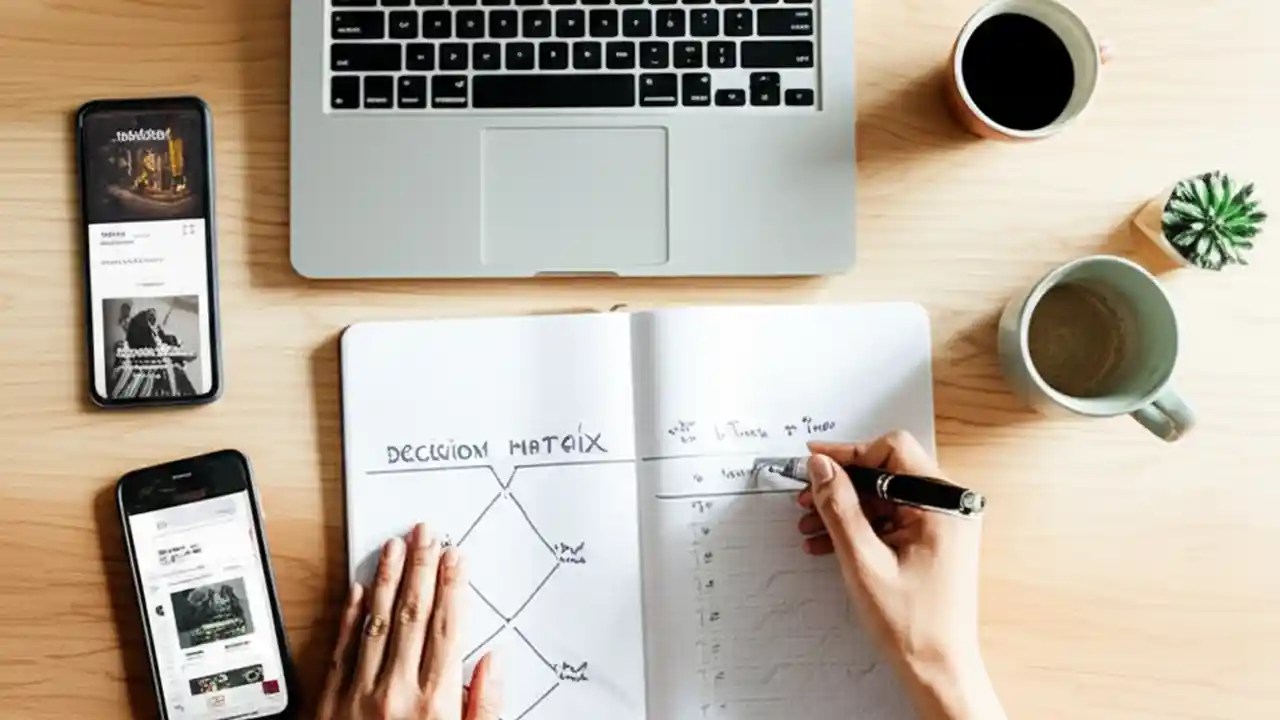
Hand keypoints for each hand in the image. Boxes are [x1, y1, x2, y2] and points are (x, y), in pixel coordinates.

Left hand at [317, 524, 501, 719]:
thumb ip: (484, 707)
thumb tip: (494, 662)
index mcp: (434, 705)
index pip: (446, 629)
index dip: (452, 588)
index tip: (454, 559)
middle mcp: (396, 694)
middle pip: (412, 616)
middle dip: (421, 569)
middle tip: (425, 535)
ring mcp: (359, 697)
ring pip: (376, 624)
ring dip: (386, 580)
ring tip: (393, 547)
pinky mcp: (330, 705)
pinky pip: (341, 651)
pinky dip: (349, 617)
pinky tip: (357, 590)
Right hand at [796, 431, 1004, 719]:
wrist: (938, 668)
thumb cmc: (913, 624)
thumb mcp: (863, 560)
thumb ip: (839, 507)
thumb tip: (821, 468)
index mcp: (943, 504)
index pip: (892, 450)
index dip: (848, 452)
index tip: (816, 461)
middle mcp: (950, 507)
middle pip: (887, 471)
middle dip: (842, 484)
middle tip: (807, 497)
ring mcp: (943, 524)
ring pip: (885, 496)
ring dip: (846, 507)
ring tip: (811, 524)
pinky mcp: (933, 540)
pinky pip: (892, 518)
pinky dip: (861, 525)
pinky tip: (830, 541)